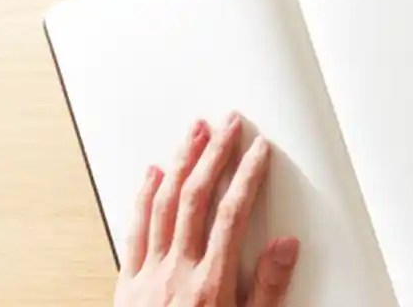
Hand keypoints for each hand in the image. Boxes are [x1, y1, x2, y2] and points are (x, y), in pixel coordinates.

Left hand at [113, 114, 299, 306]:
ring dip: (179, 162)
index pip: (232, 214)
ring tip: (194, 132)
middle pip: (195, 197)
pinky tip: (152, 173)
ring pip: (162, 204)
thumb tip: (285, 245)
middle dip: (214, 154)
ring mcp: (147, 274)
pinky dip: (143, 196)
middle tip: (229, 124)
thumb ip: (268, 288)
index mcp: (210, 284)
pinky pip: (134, 228)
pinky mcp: (127, 282)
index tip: (260, 150)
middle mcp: (176, 271)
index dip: (248, 175)